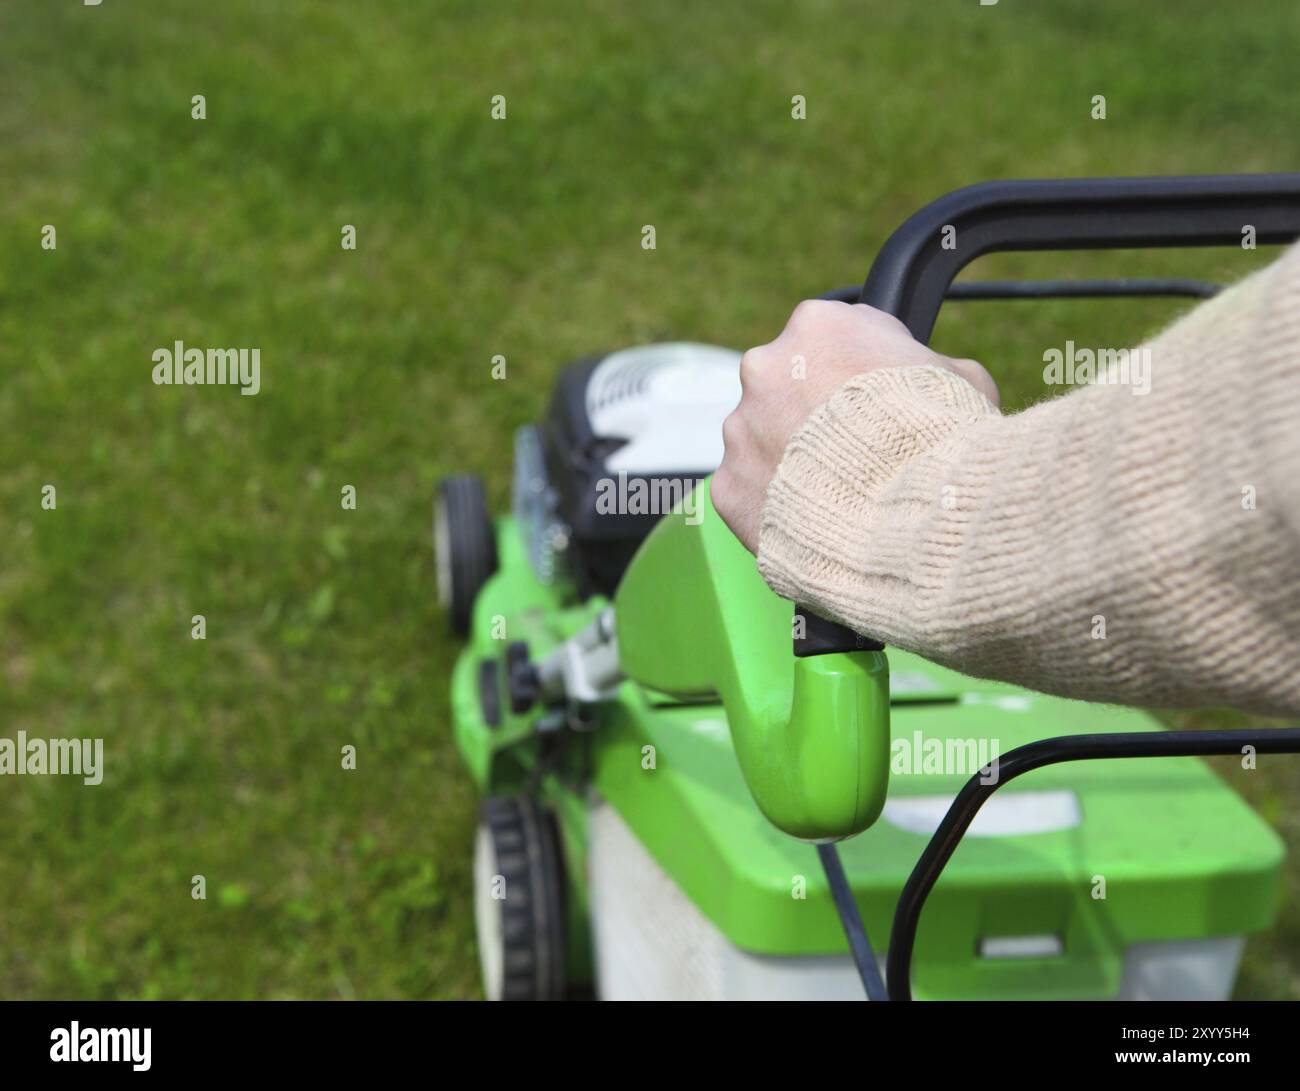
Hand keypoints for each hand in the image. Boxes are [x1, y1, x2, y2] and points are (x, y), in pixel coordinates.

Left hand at [712, 299, 998, 552]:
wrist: (906, 517)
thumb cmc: (939, 439)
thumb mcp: (961, 379)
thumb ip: (929, 367)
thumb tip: (934, 376)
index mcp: (818, 325)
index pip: (830, 338)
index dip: (856, 372)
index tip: (874, 401)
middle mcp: (764, 367)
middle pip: (785, 387)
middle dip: (812, 415)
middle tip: (853, 452)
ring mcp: (740, 429)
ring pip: (760, 441)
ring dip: (789, 461)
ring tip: (838, 495)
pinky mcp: (727, 487)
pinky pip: (748, 493)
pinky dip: (773, 507)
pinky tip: (812, 522)